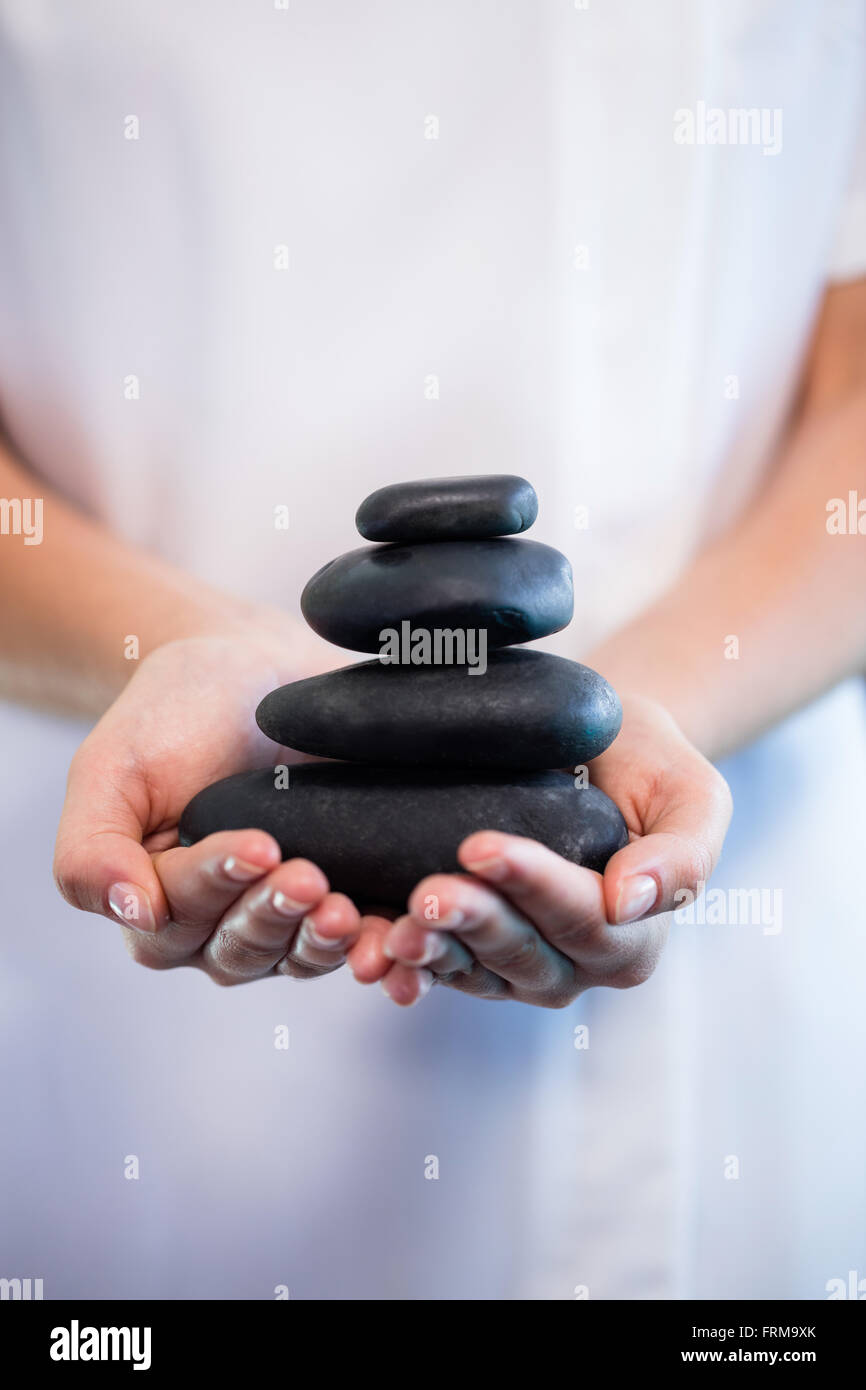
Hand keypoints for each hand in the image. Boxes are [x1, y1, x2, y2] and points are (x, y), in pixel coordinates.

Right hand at [54, 626, 363, 983]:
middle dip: (273, 914)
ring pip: (294, 957)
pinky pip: (352, 945)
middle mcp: (214, 927)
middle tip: (308, 876)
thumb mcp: (109, 768)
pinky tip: (387, 933)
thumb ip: (92, 849)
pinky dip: (368, 947)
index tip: (257, 843)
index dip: (217, 882)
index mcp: (151, 903)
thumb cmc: (171, 716)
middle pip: (239, 948)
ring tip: (343, 907)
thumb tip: (132, 915)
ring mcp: (281, 923)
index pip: (180, 912)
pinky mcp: (340, 904)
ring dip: (319, 939)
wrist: (252, 670)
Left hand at [343, 695, 731, 1005]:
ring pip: (474, 969)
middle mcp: (577, 966)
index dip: (532, 886)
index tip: (481, 846)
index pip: (582, 918)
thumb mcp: (693, 796)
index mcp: (634, 937)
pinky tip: (373, 947)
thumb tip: (628, 903)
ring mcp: (520, 969)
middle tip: (428, 890)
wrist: (599, 750)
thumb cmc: (650, 766)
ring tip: (394, 927)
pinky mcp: (471, 956)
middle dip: (473, 921)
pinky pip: (438, 968)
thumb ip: (682, 855)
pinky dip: (407, 963)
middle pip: (521, 953)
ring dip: (432, 951)